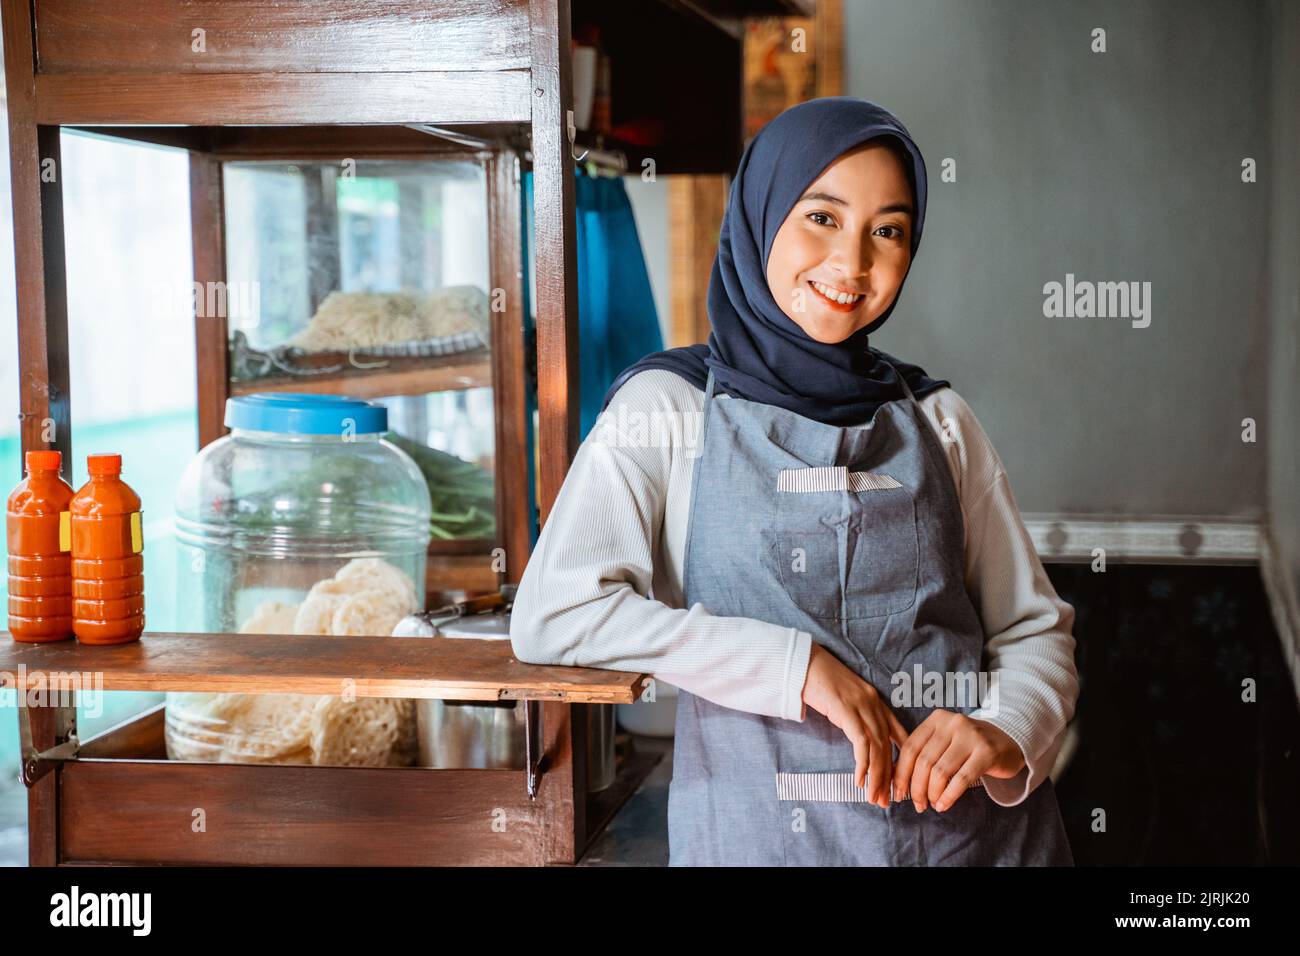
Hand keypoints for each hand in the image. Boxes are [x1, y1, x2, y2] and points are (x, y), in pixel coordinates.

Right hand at [800, 643, 909, 808]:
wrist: (802, 662)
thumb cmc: (818, 681)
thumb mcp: (843, 699)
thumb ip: (854, 715)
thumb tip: (858, 739)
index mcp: (875, 701)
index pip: (898, 733)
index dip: (900, 759)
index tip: (899, 781)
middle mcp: (873, 703)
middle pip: (888, 746)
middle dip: (888, 776)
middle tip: (885, 800)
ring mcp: (861, 706)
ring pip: (877, 748)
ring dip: (877, 777)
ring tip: (873, 797)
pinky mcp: (846, 710)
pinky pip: (861, 743)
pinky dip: (863, 764)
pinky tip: (860, 780)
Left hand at [891, 710, 1025, 812]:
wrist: (1008, 741)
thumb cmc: (968, 746)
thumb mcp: (944, 742)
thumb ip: (923, 753)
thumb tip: (895, 776)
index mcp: (937, 719)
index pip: (910, 748)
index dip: (901, 773)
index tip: (897, 793)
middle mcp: (952, 723)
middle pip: (924, 761)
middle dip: (916, 787)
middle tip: (918, 804)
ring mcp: (971, 736)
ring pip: (941, 771)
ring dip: (932, 793)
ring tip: (932, 804)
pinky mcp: (987, 752)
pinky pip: (961, 779)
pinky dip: (949, 796)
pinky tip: (944, 805)